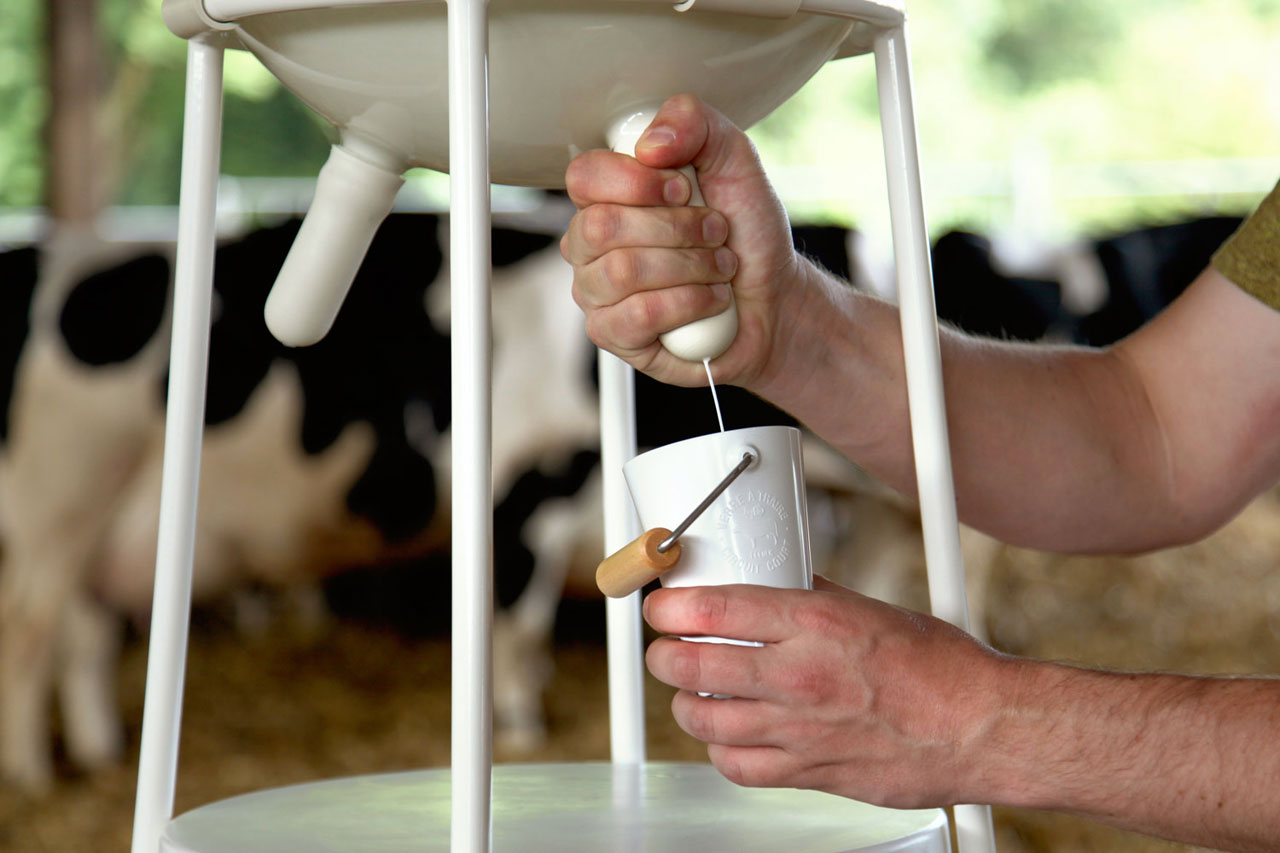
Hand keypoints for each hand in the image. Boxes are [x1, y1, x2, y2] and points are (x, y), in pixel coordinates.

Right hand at [561, 94, 815, 388]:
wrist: (773, 299)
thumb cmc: (746, 236)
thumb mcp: (735, 161)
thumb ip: (695, 124)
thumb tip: (651, 142)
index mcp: (609, 194)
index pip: (585, 176)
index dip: (637, 182)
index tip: (684, 189)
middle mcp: (591, 242)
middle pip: (603, 226)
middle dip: (678, 228)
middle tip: (714, 233)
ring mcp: (596, 291)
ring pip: (623, 271)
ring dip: (691, 267)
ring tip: (717, 268)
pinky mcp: (612, 334)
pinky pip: (638, 315)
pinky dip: (690, 304)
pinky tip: (710, 301)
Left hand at [642, 577, 1009, 808]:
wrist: (980, 728)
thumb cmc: (940, 668)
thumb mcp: (872, 608)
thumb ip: (815, 595)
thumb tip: (778, 579)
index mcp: (814, 622)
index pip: (711, 609)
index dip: (669, 608)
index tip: (661, 608)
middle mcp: (799, 674)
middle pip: (690, 664)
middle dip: (664, 654)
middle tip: (666, 649)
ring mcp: (799, 727)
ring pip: (703, 716)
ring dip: (685, 702)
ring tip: (690, 691)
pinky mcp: (808, 770)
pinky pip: (736, 765)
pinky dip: (720, 748)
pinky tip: (727, 734)